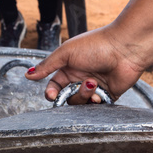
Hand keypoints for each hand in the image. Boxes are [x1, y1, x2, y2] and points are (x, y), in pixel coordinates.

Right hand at [26, 0, 152, 102]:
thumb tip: (28, 75)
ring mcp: (94, 87)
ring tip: (94, 84)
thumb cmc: (96, 45)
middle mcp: (80, 77)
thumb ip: (47, 66)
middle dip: (71, 95)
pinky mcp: (107, 95)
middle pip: (67, 97)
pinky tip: (100, 92)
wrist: (125, 49)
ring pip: (81, 103)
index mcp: (69, 67)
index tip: (52, 95)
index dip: (52, 92)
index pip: (55, 85)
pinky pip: (95, 107)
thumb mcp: (66, 53)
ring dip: (84, 96)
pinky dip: (95, 102)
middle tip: (78, 86)